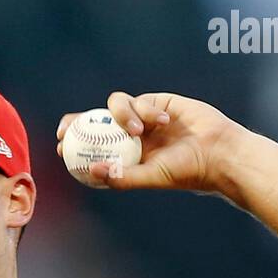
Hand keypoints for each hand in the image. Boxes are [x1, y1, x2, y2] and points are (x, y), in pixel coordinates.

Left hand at [56, 92, 242, 193]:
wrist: (216, 152)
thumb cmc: (186, 171)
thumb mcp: (151, 177)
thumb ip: (122, 177)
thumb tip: (94, 171)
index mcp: (125, 156)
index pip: (93, 147)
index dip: (74, 144)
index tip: (60, 145)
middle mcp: (129, 137)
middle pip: (96, 122)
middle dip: (79, 120)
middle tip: (68, 127)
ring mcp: (142, 118)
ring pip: (116, 106)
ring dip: (123, 115)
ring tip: (140, 130)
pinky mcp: (157, 102)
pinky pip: (141, 100)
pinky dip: (146, 110)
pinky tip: (162, 122)